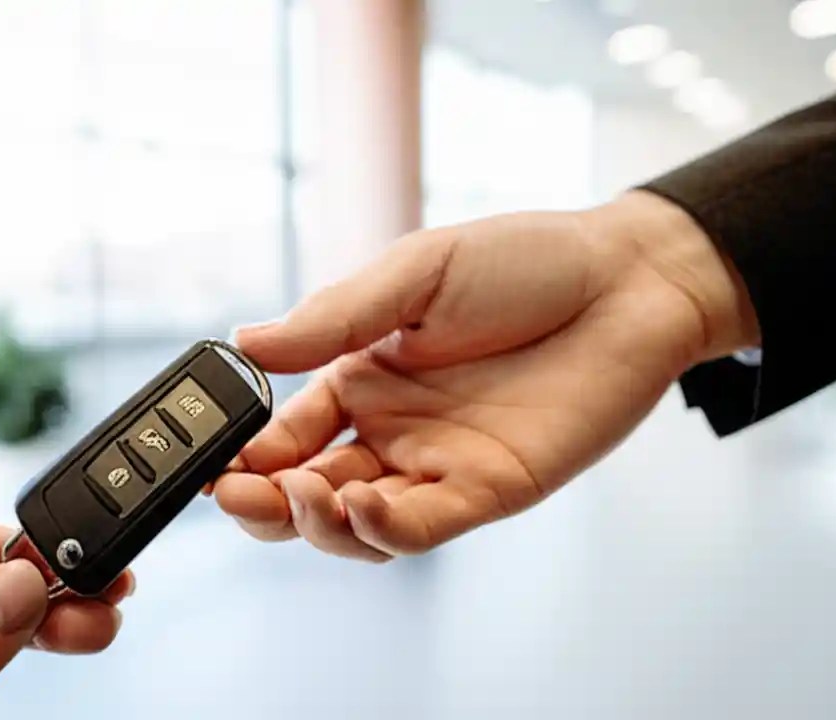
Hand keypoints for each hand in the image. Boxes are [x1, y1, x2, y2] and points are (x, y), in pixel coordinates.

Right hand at [212, 190, 757, 560]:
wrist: (626, 278)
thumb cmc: (524, 262)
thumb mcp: (415, 274)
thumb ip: (333, 320)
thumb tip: (245, 341)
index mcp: (363, 378)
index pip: (285, 434)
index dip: (244, 453)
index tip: (209, 458)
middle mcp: (393, 429)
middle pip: (309, 492)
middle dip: (263, 504)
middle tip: (233, 494)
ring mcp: (439, 463)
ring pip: (356, 524)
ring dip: (314, 523)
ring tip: (299, 494)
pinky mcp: (490, 488)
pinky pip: (423, 526)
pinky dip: (381, 528)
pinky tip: (356, 503)